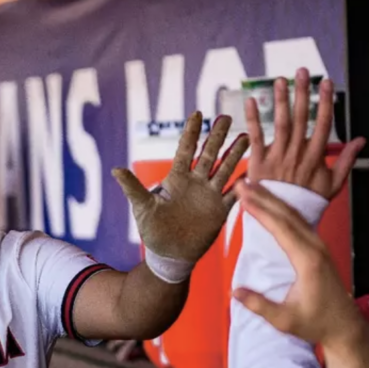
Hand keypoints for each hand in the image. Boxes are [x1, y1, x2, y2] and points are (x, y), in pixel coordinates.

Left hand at [112, 112, 249, 261]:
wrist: (168, 254)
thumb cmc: (152, 231)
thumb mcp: (141, 207)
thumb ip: (132, 188)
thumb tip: (115, 170)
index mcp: (176, 179)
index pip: (185, 150)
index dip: (191, 132)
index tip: (197, 113)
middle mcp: (195, 183)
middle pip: (209, 154)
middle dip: (217, 136)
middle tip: (227, 116)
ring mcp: (209, 195)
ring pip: (225, 169)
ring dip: (235, 153)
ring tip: (246, 136)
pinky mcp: (219, 211)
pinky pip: (234, 195)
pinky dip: (243, 185)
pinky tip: (253, 173)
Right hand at [232, 181, 364, 347]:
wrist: (345, 326)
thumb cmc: (316, 323)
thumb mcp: (284, 319)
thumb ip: (259, 305)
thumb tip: (235, 292)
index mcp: (308, 260)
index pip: (281, 228)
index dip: (261, 211)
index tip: (244, 197)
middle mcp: (315, 248)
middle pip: (287, 215)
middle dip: (263, 197)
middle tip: (243, 183)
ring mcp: (319, 246)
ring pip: (294, 215)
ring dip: (272, 199)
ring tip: (253, 187)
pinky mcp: (318, 249)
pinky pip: (299, 222)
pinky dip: (282, 209)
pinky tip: (271, 204)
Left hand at [246, 68, 364, 199]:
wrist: (284, 220)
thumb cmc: (307, 202)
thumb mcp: (333, 184)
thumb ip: (346, 160)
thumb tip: (361, 141)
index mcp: (315, 156)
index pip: (323, 123)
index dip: (325, 102)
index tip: (326, 83)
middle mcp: (296, 153)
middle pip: (301, 118)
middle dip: (302, 93)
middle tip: (302, 71)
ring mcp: (277, 157)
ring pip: (280, 124)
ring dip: (280, 100)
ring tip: (280, 80)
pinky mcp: (258, 163)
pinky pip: (255, 138)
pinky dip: (253, 119)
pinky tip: (251, 101)